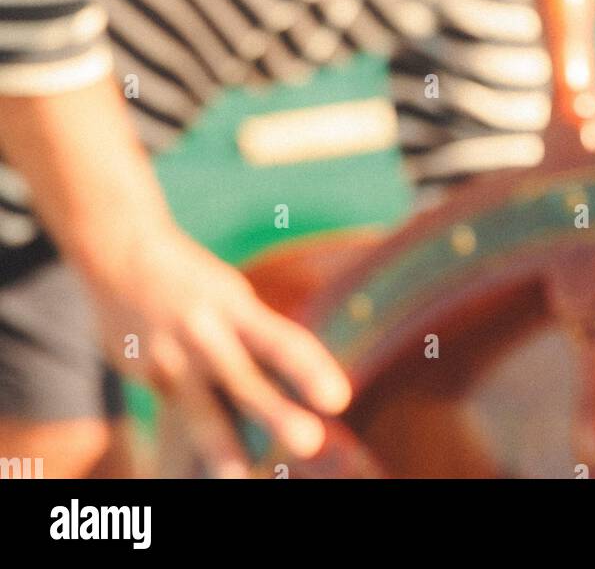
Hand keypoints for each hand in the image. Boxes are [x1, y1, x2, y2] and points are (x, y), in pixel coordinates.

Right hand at [86, 223, 351, 476]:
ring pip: (200, 411)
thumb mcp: (229, 294)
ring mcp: (170, 357)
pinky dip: (193, 446)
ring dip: (222, 448)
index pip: (281, 340)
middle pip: (244, 378)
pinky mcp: (143, 374)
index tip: (339, 399)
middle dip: (275, 412)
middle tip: (311, 440)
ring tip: (241, 479)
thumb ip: (255, 333)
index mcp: (235, 305)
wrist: (120, 250)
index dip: (311, 369)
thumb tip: (297, 377)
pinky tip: (218, 468)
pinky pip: (175, 416)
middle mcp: (204, 331)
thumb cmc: (193, 280)